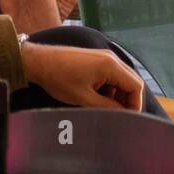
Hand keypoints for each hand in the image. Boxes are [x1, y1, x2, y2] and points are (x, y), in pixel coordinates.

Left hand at [20, 42, 144, 110]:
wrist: (37, 61)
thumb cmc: (58, 78)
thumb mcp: (84, 98)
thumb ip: (108, 107)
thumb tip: (123, 115)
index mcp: (110, 65)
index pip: (136, 86)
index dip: (134, 104)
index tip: (127, 118)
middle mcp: (110, 57)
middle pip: (130, 81)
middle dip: (126, 100)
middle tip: (116, 114)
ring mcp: (102, 56)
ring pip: (120, 78)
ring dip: (116, 94)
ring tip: (103, 106)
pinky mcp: (94, 58)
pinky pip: (109, 74)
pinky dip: (107, 86)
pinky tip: (95, 96)